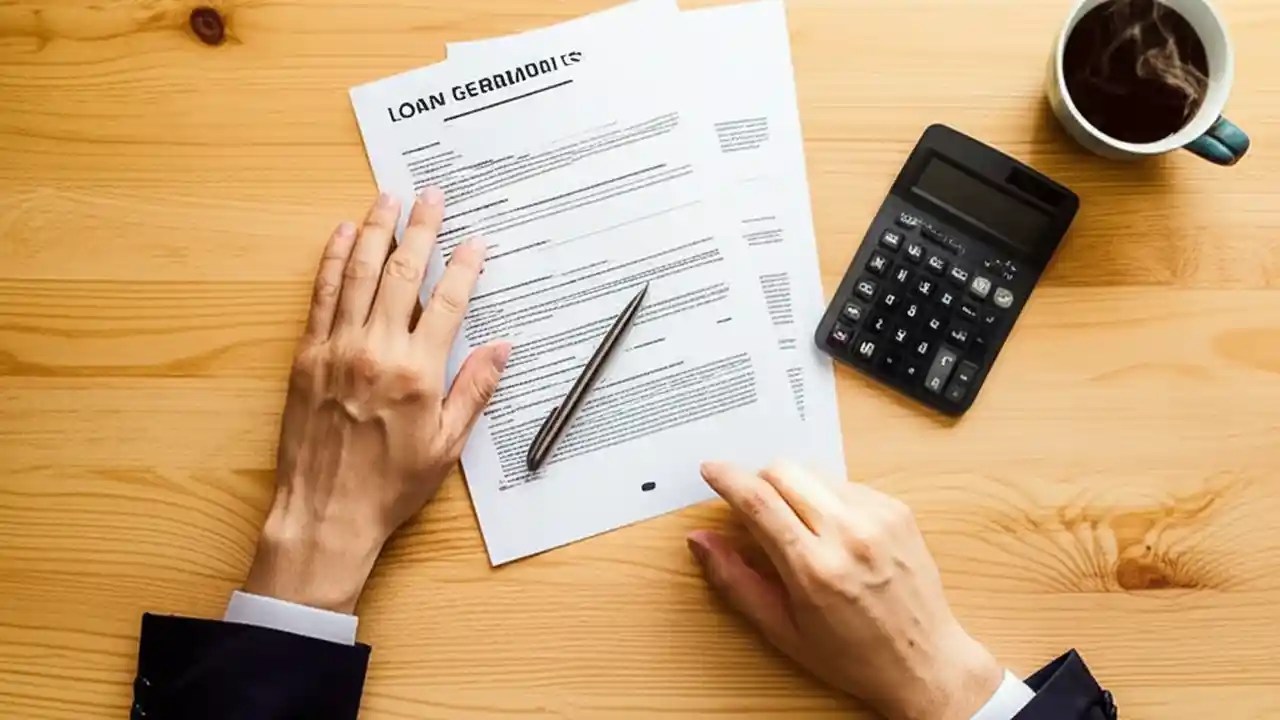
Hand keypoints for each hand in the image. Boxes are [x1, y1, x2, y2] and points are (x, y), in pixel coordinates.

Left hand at [244, 188, 509, 612]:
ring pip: (358, 274)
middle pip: (402, 274)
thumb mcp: (448, 444)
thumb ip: (474, 389)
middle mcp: (377, 350)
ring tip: (386, 199)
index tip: (475, 241)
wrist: (326, 512)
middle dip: (420, 230)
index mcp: (418, 373)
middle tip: (431, 196)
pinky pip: (321, 296)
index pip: (448, 302)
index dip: (465, 266)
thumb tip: (503, 348)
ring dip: (373, 231)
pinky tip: (341, 236)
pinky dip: (332, 261)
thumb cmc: (391, 485)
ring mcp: (337, 348)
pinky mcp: (308, 356)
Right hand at [687, 461, 1000, 719]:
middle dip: (758, 480)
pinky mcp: (897, 510)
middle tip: (752, 506)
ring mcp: (878, 518)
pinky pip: (844, 483)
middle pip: (784, 472)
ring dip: (792, 487)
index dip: (727, 479)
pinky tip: (831, 529)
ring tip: (797, 525)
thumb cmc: (853, 656)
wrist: (925, 661)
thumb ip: (735, 581)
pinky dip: (825, 496)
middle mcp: (849, 535)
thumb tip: (700, 540)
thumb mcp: (782, 630)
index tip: (711, 470)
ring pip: (814, 472)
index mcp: (814, 569)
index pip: (759, 502)